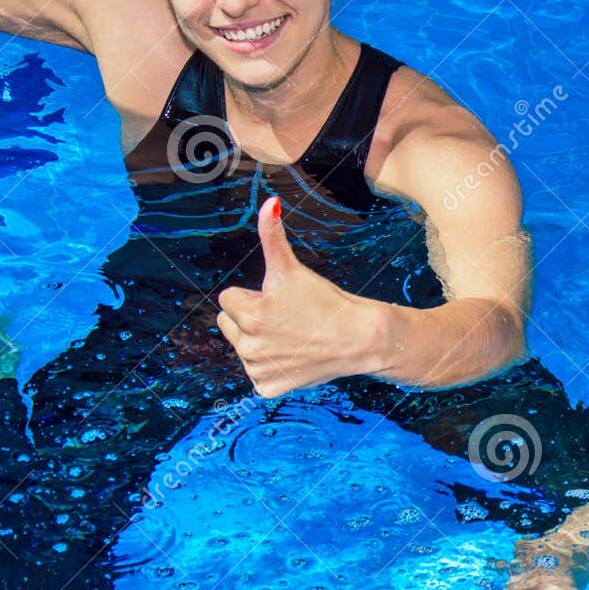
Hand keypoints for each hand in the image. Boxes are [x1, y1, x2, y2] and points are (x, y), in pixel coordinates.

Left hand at [216, 196, 390, 396]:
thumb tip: (268, 202)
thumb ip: (272, 236)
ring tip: (291, 336)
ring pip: (242, 348)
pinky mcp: (268, 387)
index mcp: (248, 314)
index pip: (228, 299)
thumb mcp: (293, 269)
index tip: (279, 300)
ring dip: (259, 341)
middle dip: (250, 318)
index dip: (254, 296)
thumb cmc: (326, 301)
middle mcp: (247, 345)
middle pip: (228, 324)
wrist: (360, 339)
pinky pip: (258, 375)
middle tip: (285, 317)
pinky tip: (294, 357)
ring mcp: (258, 369)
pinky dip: (274, 368)